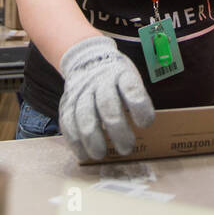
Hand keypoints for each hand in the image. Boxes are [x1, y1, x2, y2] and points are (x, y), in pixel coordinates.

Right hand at [57, 36, 154, 160]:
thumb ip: (136, 99)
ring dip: (92, 138)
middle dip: (117, 129)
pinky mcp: (67, 102)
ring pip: (84, 115)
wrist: (88, 60)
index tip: (145, 124)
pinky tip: (84, 154)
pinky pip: (68, 122)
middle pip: (107, 105)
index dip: (139, 106)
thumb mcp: (131, 78)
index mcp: (121, 74)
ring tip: (101, 155)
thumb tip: (146, 130)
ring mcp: (82, 91)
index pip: (131, 88)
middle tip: (127, 148)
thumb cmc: (117, 78)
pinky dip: (75, 140)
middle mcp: (100, 81)